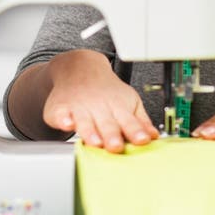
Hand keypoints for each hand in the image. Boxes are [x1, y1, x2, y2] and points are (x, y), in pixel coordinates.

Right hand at [43, 49, 158, 152]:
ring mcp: (80, 107)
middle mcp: (100, 107)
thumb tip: (154, 136)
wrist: (80, 67)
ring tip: (95, 142)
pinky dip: (63, 120)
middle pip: (108, 124)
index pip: (130, 122)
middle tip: (116, 147)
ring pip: (85, 122)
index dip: (136, 131)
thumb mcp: (129, 100)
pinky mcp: (60, 109)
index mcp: (119, 107)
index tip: (142, 140)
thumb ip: (140, 121)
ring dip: (90, 132)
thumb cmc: (107, 90)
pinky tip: (67, 124)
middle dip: (112, 136)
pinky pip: (61, 114)